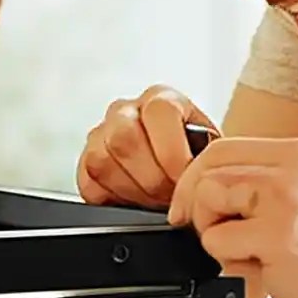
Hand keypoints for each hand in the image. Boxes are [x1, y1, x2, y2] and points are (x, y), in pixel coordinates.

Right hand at [77, 85, 216, 208]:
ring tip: (154, 198)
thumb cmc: (198, 160)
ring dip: (132, 189)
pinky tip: (134, 199)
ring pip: (101, 160)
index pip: (159, 113)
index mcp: (162, 99)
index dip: (173, 152)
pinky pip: (87, 182)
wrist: (183, 172)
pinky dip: (110, 198)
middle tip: (171, 196)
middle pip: (124, 138)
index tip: (186, 179)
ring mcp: (101, 133)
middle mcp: (126, 110)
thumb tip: (197, 181)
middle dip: (152, 178)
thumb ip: (206, 158)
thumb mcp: (211, 152)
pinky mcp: (86, 160)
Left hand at [168, 136, 297, 297]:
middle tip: (222, 238)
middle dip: (199, 210)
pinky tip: (262, 269)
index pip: (220, 148)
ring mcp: (286, 199)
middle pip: (207, 171)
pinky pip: (216, 240)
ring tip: (249, 252)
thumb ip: (260, 183)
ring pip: (206, 199)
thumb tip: (197, 183)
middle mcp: (293, 168)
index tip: (191, 208)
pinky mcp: (277, 235)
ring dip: (214, 235)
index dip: (194, 179)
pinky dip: (228, 263)